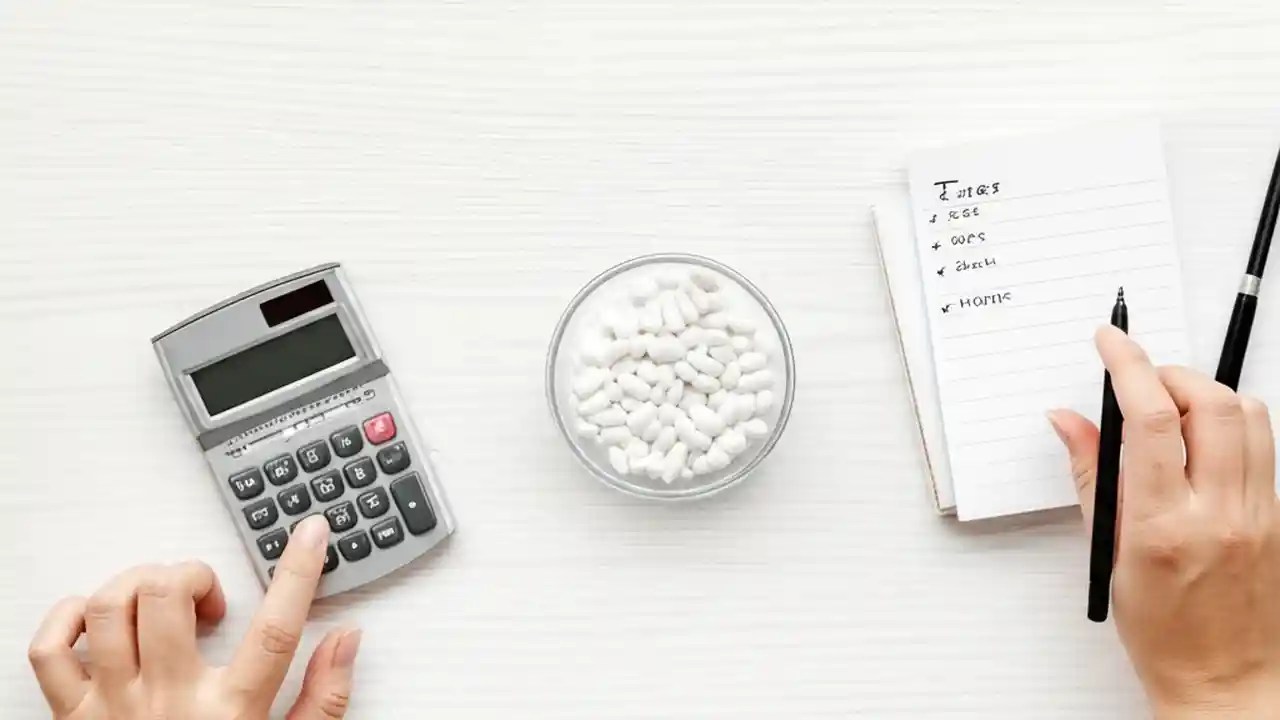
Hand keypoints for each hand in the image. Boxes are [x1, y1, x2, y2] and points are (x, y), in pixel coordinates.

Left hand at [27, 516, 359, 718]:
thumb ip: (323, 698)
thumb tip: (345, 640)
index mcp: (230, 713)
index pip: (275, 629)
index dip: (298, 572)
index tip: (310, 533)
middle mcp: (169, 702)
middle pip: (170, 597)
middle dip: (194, 575)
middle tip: (210, 599)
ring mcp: (113, 706)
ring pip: (110, 608)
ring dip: (138, 585)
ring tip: (161, 603)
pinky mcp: (71, 717)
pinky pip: (52, 649)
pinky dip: (71, 619)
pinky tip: (102, 622)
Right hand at [1049, 327, 1279, 717]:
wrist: (1228, 678)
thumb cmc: (1163, 632)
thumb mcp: (1108, 554)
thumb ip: (1090, 477)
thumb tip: (1069, 422)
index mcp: (1163, 526)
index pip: (1151, 421)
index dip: (1128, 365)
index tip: (1110, 341)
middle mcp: (1220, 513)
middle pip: (1211, 403)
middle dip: (1171, 373)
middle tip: (1141, 379)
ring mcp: (1259, 512)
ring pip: (1249, 414)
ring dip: (1207, 391)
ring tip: (1173, 407)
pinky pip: (1263, 444)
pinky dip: (1231, 422)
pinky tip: (1202, 441)